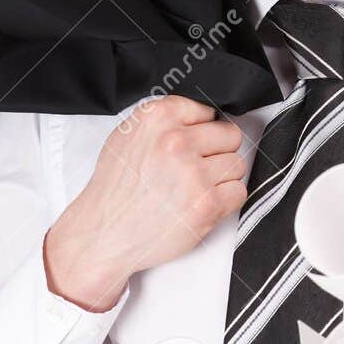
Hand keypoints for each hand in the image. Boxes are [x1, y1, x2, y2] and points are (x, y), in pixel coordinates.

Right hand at [44, 93, 248, 310]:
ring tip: (193, 189)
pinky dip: (225, 201)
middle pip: (229, 136)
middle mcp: (176, 141)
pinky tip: (200, 204)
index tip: (191, 146)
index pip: (208, 110)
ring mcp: (193, 173)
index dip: (201, 131)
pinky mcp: (207, 203)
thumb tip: (202, 118)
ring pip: (237, 164)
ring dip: (221, 179)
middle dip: (216, 153)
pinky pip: (239, 192)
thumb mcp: (128, 136)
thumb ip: (165, 122)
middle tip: (194, 170)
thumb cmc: (115, 190)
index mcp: (157, 117)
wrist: (104, 233)